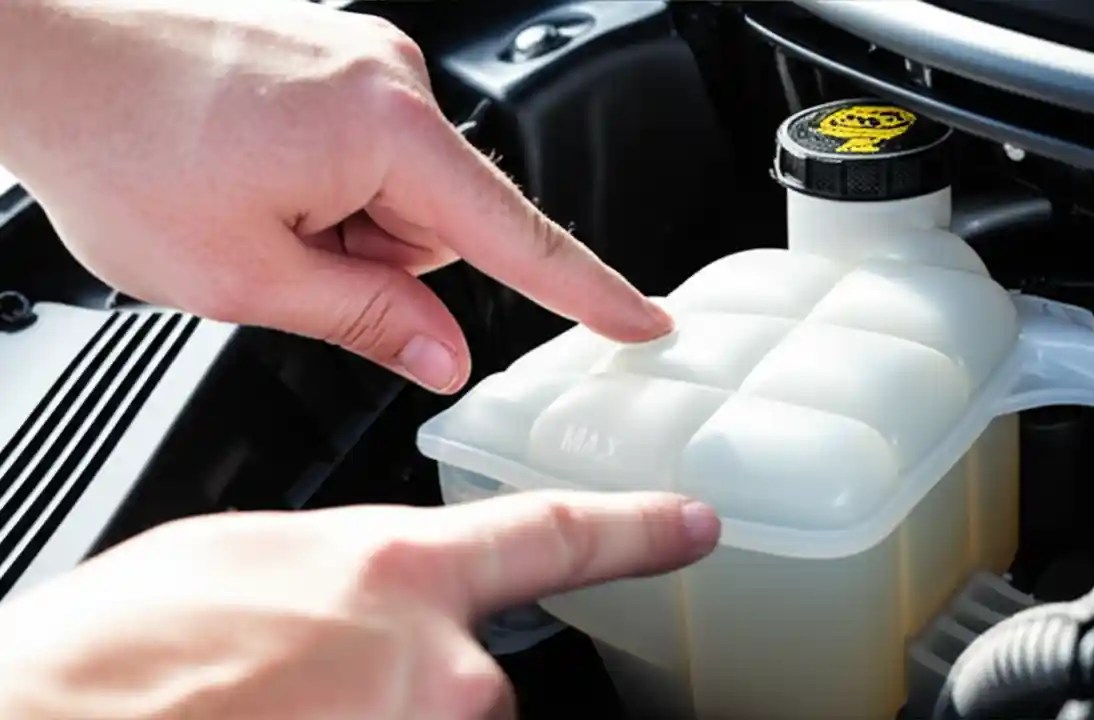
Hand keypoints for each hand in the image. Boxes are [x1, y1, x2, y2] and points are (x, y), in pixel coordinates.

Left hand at [0, 0, 672, 392]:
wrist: (32, 45)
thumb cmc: (116, 142)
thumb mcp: (246, 274)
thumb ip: (367, 318)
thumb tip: (445, 353)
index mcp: (383, 130)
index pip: (515, 234)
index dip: (587, 291)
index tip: (644, 323)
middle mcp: (386, 76)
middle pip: (439, 216)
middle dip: (377, 256)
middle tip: (284, 255)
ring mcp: (355, 55)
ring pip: (395, 187)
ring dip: (342, 220)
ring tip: (251, 206)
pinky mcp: (326, 52)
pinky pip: (361, 144)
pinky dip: (323, 181)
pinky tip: (250, 171)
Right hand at [0, 492, 719, 718]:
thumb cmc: (114, 659)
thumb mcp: (240, 562)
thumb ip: (339, 577)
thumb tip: (361, 601)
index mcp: (399, 574)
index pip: (558, 534)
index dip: (637, 527)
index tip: (692, 523)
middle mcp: (440, 670)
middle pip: (478, 681)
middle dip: (407, 688)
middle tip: (296, 692)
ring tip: (278, 713)